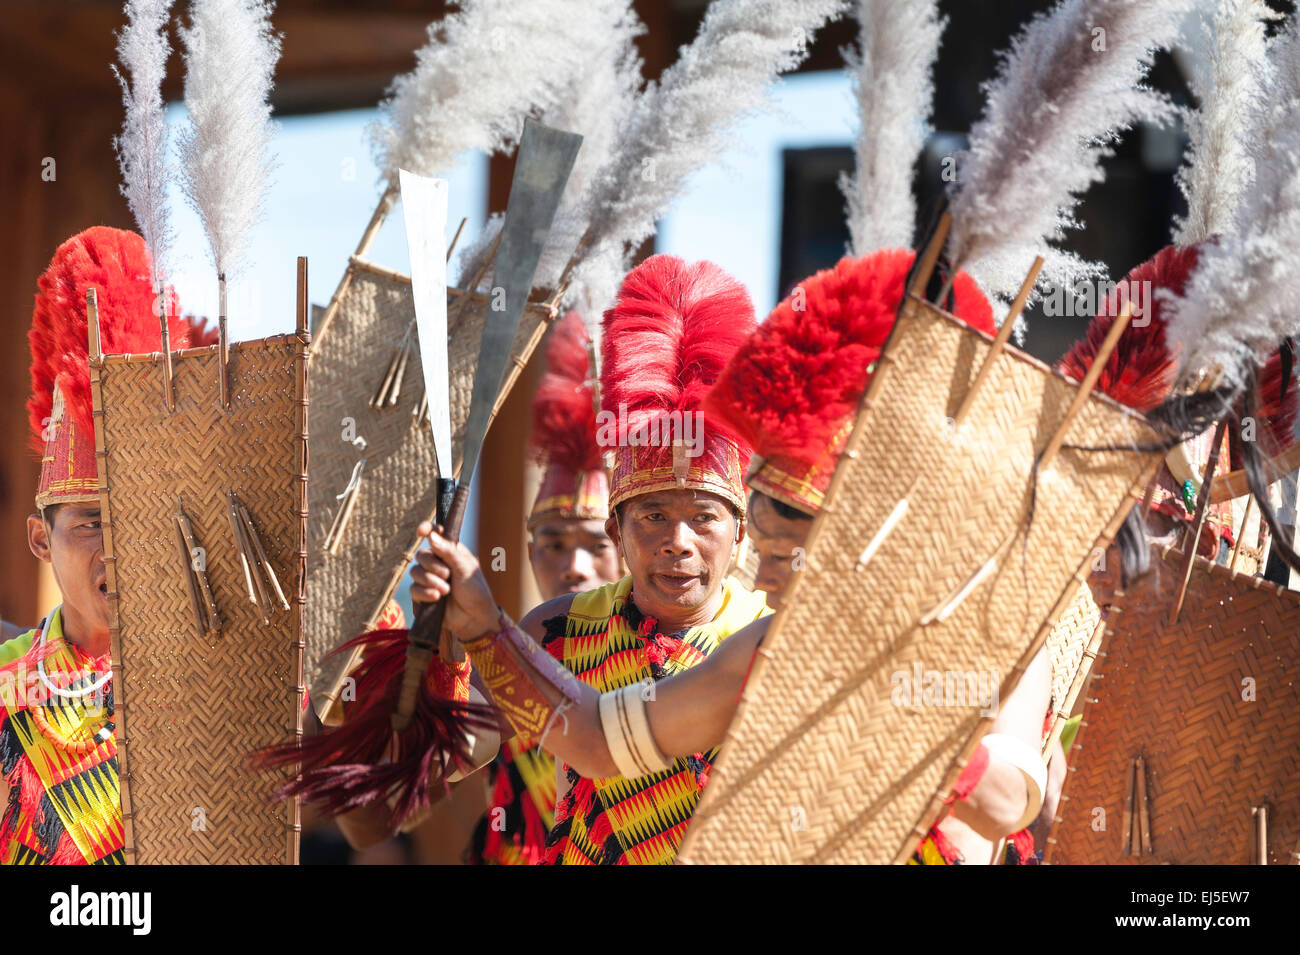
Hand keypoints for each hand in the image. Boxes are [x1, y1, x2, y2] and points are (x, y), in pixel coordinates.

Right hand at [410, 521, 500, 640]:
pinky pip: (413, 589)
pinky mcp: (423, 596)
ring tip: (446, 591)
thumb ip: (449, 552)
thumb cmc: (475, 591)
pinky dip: (425, 593)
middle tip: (447, 575)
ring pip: (415, 572)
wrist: (474, 618)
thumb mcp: (465, 568)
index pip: (434, 535)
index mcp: (450, 553)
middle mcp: (437, 564)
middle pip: (421, 555)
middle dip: (432, 565)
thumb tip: (431, 536)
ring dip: (430, 581)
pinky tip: (437, 598)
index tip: (421, 531)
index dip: (426, 529)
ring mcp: (429, 580)